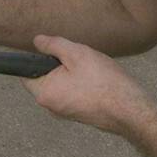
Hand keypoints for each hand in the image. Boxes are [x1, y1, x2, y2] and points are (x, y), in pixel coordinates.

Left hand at [22, 35, 144, 134]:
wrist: (130, 110)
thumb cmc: (103, 83)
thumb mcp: (76, 54)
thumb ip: (53, 45)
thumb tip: (37, 41)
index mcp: (44, 93)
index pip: (26, 73)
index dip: (36, 57)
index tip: (51, 50)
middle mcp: (51, 107)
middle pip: (45, 78)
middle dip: (59, 64)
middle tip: (78, 58)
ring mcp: (66, 112)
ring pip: (61, 84)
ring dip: (72, 73)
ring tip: (91, 69)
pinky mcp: (79, 114)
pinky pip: (73, 93)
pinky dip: (81, 84)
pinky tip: (97, 79)